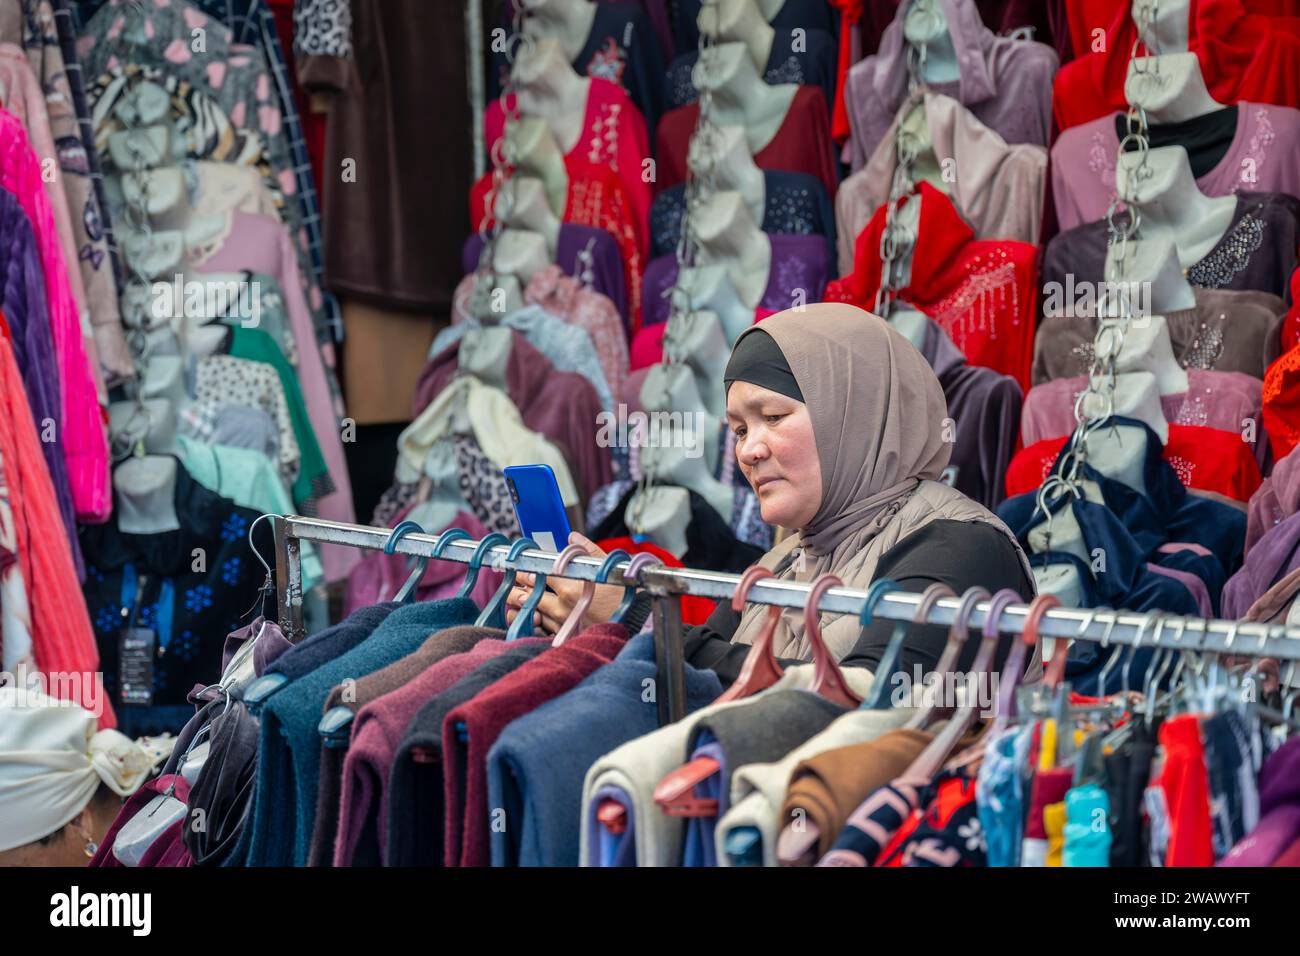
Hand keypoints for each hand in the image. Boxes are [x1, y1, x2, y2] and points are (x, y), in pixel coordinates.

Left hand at [504, 532, 627, 634]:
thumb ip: (587, 550)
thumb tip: (572, 536)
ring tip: (518, 596)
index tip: (523, 564)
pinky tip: (531, 614)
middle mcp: (562, 607)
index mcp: (571, 586)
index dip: (529, 567)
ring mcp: (562, 624)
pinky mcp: (565, 636)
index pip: (538, 572)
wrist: (638, 623)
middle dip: (521, 584)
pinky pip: (540, 629)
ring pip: (530, 612)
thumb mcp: (607, 567)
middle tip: (518, 577)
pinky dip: (532, 620)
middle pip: (528, 593)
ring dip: (521, 603)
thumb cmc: (624, 593)